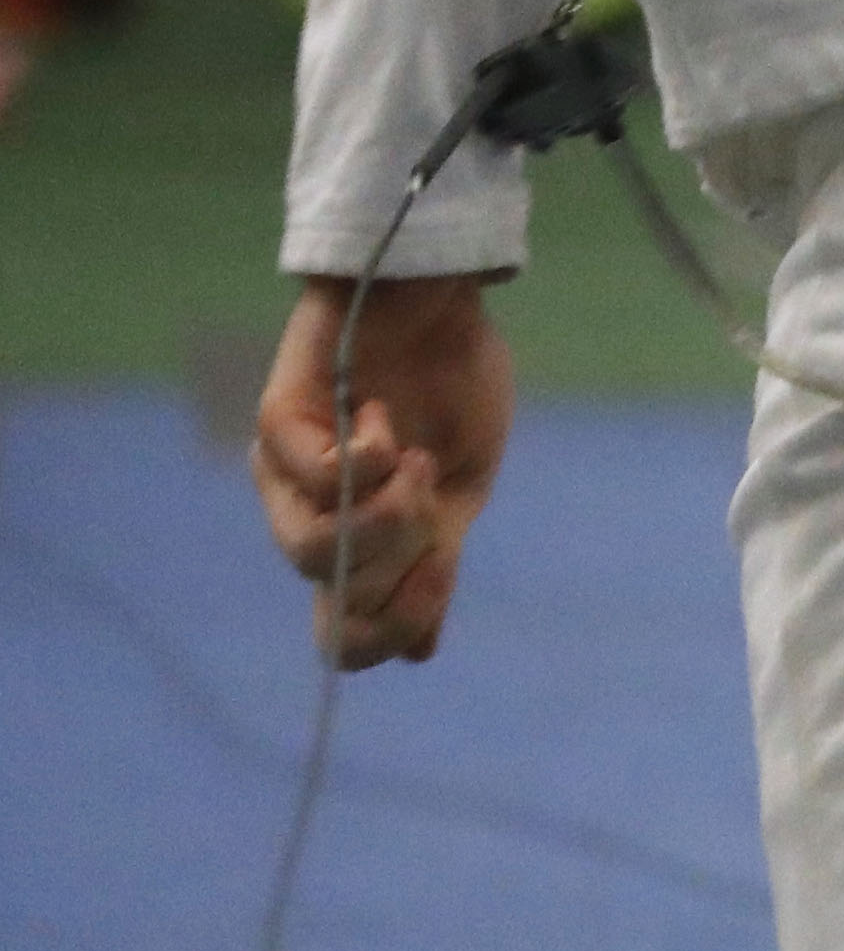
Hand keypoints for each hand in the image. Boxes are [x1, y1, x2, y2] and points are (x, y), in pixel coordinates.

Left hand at [253, 275, 514, 666]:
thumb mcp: (461, 486)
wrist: (437, 297)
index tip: (442, 572)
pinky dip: (369, 456)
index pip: (342, 637)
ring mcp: (284, 479)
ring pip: (318, 552)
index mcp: (358, 542)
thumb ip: (435, 560)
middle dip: (404, 557)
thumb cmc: (450, 383)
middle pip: (339, 600)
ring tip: (413, 461)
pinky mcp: (274, 430)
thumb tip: (419, 652)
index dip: (393, 627)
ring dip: (386, 513)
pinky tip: (385, 419)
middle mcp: (309, 519)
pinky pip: (318, 480)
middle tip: (432, 493)